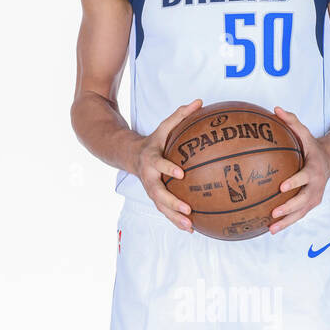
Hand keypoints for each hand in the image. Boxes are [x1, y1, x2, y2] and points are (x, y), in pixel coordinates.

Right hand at [135, 99, 201, 231]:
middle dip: (172, 203)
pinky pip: (165, 211)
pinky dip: (176, 220)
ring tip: (190, 227)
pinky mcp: (155, 198)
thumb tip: (200, 101)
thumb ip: (180, 115)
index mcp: (151, 159)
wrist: (130, 156)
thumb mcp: (164, 127)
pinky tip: (193, 228)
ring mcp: (151, 190)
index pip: (158, 164)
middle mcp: (149, 177)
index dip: (167, 168)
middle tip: (187, 209)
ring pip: (161, 207)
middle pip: (158, 193)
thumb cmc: (154, 141)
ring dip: (174, 218)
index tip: (181, 172)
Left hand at [268, 107, 329, 233]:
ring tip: (271, 229)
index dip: (295, 182)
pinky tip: (270, 229)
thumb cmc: (311, 146)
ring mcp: (314, 197)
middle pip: (304, 200)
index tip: (282, 186)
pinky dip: (286, 223)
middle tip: (275, 212)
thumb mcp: (305, 133)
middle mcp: (316, 185)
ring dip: (287, 222)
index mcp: (314, 169)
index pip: (305, 177)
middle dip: (290, 207)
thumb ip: (292, 121)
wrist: (329, 161)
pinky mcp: (310, 205)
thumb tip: (275, 109)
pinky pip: (298, 216)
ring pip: (301, 213)